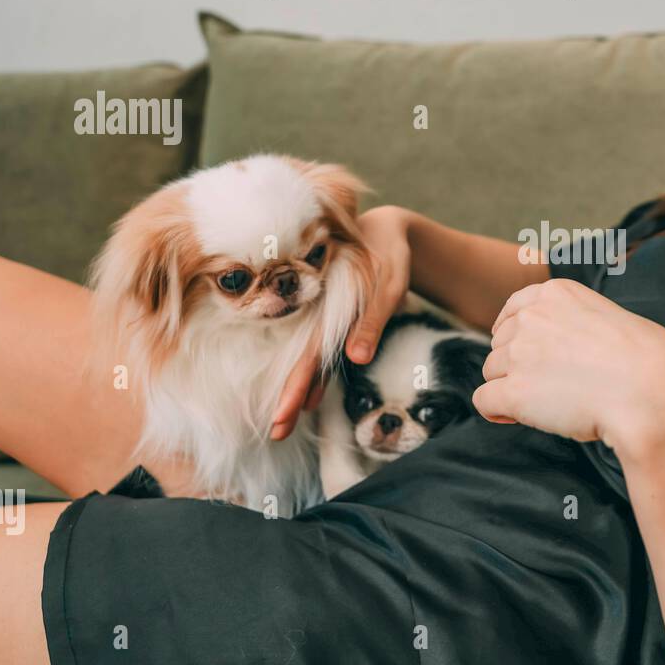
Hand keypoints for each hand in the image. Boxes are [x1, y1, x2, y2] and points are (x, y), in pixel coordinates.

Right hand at [271, 205, 413, 439]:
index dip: (295, 388)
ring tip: (284, 424)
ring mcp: (328, 320)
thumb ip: (372, 318)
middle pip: (302, 363)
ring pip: (310, 362)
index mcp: (328, 307)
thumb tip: (355, 359)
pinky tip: (312, 399)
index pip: (308, 356)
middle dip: (289, 399)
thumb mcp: (388, 281)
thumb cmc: (389, 253)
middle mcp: (322, 316)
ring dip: (300, 392)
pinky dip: (318, 376)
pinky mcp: (338, 322)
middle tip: (275, 433)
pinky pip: (324, 354)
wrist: (386, 230)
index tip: (281, 418)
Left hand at [472, 278, 664, 456]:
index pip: (513, 309)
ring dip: (511, 388)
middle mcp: (531, 317)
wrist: (651, 392)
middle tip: (550, 385)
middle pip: (500, 344)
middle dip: (517, 365)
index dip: (517, 335)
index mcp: (556, 293)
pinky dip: (497, 412)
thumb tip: (557, 350)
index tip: (529, 353)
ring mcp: (519, 353)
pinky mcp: (514, 392)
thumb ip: (574, 323)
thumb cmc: (644, 361)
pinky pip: (484, 401)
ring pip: (492, 372)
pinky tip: (517, 417)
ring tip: (547, 403)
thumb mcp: (608, 318)